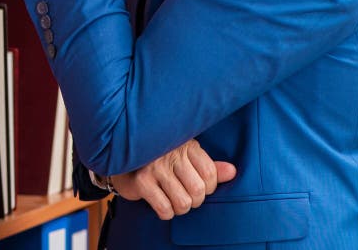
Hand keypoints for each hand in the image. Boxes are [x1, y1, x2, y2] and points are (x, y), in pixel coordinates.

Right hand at [110, 139, 235, 219]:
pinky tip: (160, 201)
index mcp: (186, 145)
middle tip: (184, 193)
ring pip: (183, 203)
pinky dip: (165, 212)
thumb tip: (233, 172)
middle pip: (199, 190)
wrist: (124, 156)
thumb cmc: (161, 158)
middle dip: (194, 200)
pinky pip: (165, 209)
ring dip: (179, 207)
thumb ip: (210, 166)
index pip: (211, 174)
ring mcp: (156, 166)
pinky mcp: (142, 180)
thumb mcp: (186, 157)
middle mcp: (172, 153)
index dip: (209, 188)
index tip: (198, 185)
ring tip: (171, 197)